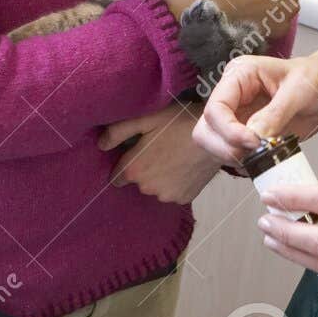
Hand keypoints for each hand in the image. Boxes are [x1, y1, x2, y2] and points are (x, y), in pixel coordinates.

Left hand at [99, 105, 219, 203]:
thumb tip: (100, 145)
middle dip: (143, 167)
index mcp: (134, 170)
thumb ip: (118, 132)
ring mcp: (167, 195)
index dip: (124, 163)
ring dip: (159, 175)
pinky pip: (172, 191)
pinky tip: (183, 165)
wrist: (217, 136)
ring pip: (155, 187)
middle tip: (157, 148)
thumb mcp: (146, 118)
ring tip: (172, 155)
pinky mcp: (184, 198)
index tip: (134, 152)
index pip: (116, 177)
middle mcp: (147, 188)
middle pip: (137, 181)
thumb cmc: (179, 122)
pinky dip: (175, 181)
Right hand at [192, 46, 317, 163]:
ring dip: (231, 157)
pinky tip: (263, 160)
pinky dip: (242, 163)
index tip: (254, 142)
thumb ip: (275, 113)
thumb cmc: (314, 78)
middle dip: (225, 147)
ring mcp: (234, 116)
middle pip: (205, 129)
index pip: (215, 107)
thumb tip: (254, 138)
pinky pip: (230, 154)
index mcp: (238, 76)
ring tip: (260, 158)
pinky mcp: (242, 134)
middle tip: (253, 155)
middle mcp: (230, 96)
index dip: (229, 130)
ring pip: (211, 144)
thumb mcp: (299, 90)